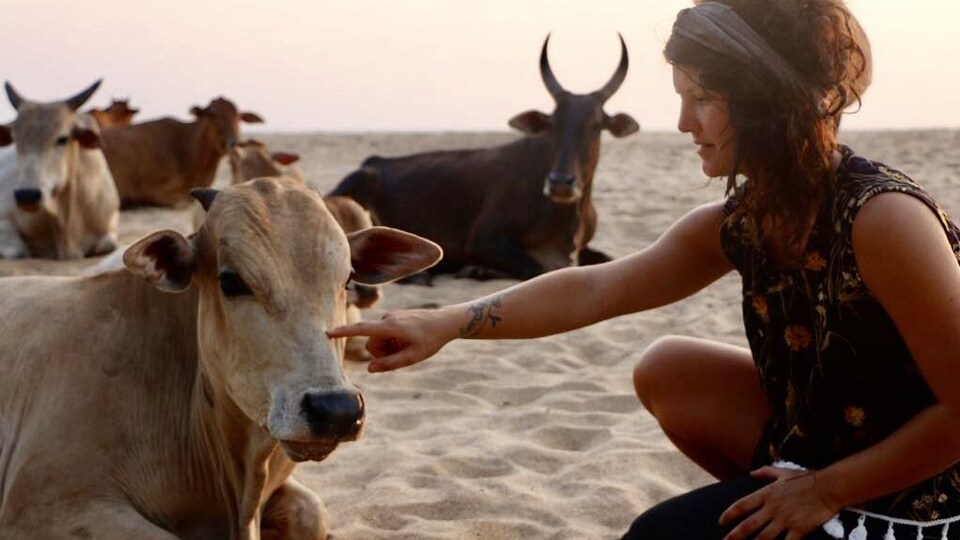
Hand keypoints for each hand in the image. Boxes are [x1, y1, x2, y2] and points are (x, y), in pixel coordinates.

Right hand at [327, 308, 455, 371]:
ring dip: (389, 347)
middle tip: (403, 353)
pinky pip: (386, 333)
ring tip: (408, 346)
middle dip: (381, 352)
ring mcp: (391, 316)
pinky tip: (409, 340)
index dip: (344, 331)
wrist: (445, 321)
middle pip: (371, 343)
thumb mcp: (412, 357)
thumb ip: (390, 364)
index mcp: (390, 327)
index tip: (327, 332)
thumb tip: (369, 369)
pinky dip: (393, 341)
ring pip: (378, 339)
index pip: (361, 329)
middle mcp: (387, 318)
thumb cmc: (430, 340)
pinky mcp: (394, 317)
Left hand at [719, 467, 839, 539]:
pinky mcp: (799, 529)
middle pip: (748, 525)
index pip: (742, 505)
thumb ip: (765, 472)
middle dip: (735, 536)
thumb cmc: (807, 479)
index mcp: (767, 494)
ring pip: (763, 538)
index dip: (729, 514)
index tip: (721, 522)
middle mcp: (772, 508)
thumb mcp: (783, 472)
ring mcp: (785, 519)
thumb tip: (752, 472)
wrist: (829, 486)